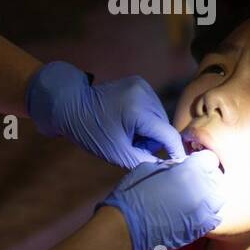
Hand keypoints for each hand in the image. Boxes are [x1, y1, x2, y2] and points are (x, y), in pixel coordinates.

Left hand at [26, 61, 184, 167]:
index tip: (178, 165)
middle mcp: (145, 94)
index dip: (176, 152)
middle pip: (163, 125)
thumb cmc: (92, 132)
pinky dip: (145, 118)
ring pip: (159, 116)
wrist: (71, 105)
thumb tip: (168, 167)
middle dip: (153, 139)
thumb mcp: (118, 153)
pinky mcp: (139, 82)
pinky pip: (152, 106)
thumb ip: (145, 162)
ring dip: (150, 129)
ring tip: (129, 134)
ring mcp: (142, 85)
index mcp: (139, 111)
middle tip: (132, 145)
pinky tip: (129, 121)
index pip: (168, 134)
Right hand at [98, 151, 225, 249]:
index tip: (193, 165)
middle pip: (216, 178)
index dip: (200, 161)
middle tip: (191, 181)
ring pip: (218, 199)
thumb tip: (181, 166)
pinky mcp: (201, 229)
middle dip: (206, 177)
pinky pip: (213, 218)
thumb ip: (172, 165)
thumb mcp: (151, 168)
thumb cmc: (134, 193)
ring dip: (208, 196)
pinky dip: (206, 214)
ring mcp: (203, 212)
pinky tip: (193, 213)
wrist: (128, 227)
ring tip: (193, 198)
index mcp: (190, 171)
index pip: (210, 159)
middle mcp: (202, 190)